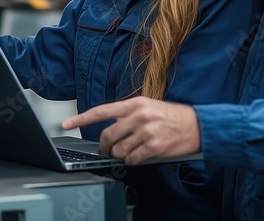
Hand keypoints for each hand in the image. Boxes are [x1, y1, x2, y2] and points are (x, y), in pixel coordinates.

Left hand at [61, 97, 200, 164]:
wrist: (197, 126)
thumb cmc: (172, 116)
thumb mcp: (148, 106)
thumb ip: (127, 115)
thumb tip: (109, 129)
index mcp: (134, 104)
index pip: (101, 111)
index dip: (80, 119)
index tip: (66, 124)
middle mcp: (138, 116)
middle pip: (107, 136)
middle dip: (105, 146)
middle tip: (109, 148)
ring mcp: (146, 131)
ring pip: (118, 150)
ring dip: (120, 154)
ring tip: (131, 150)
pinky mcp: (153, 146)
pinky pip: (132, 159)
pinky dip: (132, 160)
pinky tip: (139, 155)